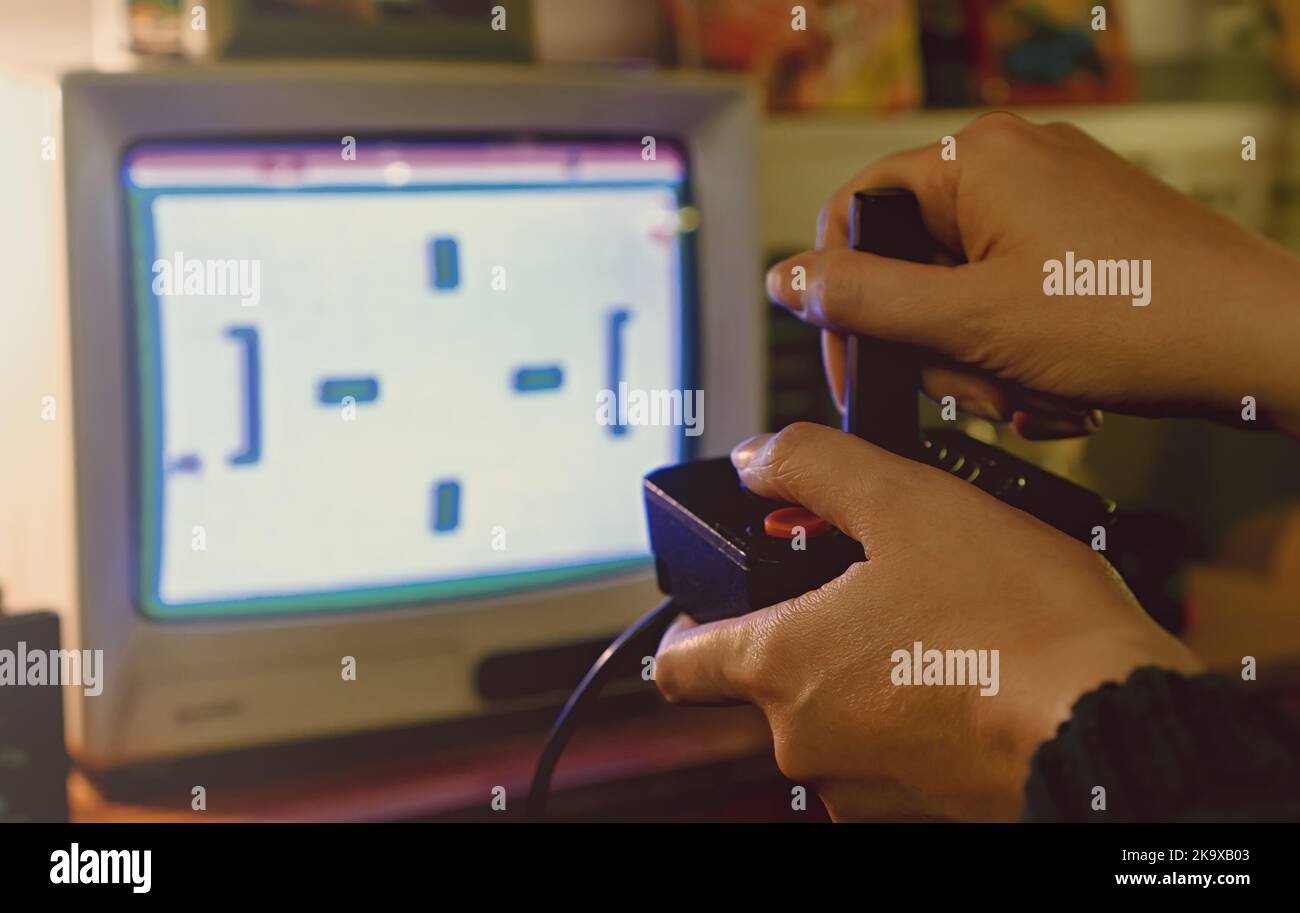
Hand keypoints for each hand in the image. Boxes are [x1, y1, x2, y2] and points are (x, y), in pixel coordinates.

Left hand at [653, 423, 1203, 820]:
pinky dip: (913, 716)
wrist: (1113, 726)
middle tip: (872, 586)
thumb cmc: (1019, 623)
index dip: (688, 625)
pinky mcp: (919, 813)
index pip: (677, 663)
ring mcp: (861, 789)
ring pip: (835, 719)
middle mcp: (805, 743)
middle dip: (809, 632)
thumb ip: (814, 467)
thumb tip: (759, 459)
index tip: (711, 607)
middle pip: (768, 682)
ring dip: (866, 675)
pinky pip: (890, 755)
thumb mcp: (909, 500)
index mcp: (781, 667)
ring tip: (935, 627)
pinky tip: (966, 676)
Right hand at [766, 112, 1299, 437]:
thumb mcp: (969, 322)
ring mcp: (1053, 202)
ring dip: (979, 362)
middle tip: (970, 389)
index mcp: (975, 159)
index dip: (842, 294)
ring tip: (1027, 396)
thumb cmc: (1133, 318)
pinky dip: (1019, 354)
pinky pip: (1011, 299)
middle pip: (912, 263)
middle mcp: (1012, 164)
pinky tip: (1054, 391)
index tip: (853, 360)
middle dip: (932, 345)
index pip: (858, 213)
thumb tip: (786, 278)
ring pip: (961, 293)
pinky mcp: (1085, 241)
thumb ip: (863, 300)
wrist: (1259, 344)